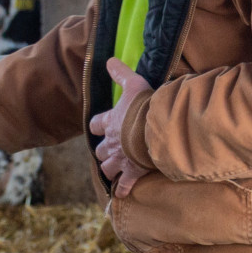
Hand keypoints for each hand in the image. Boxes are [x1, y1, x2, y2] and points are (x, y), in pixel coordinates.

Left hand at [89, 58, 149, 197]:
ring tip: (115, 171)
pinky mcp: (132, 172)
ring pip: (107, 169)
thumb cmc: (145, 105)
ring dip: (110, 170)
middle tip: (111, 152)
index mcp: (110, 122)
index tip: (100, 127)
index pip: (96, 125)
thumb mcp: (133, 84)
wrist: (156, 129)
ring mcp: (121, 159)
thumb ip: (121, 73)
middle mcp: (112, 143)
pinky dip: (122, 189)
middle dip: (104, 152)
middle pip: (100, 151)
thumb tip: (109, 59)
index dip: (97, 126)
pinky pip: (123, 186)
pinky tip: (122, 193)